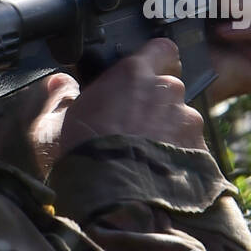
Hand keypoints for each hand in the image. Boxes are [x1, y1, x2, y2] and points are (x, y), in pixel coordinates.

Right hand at [29, 38, 206, 175]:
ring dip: (169, 131)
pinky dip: (179, 157)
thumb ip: (57, 97)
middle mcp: (167, 91)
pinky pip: (190, 148)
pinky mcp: (199, 151)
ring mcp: (187, 121)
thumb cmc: (81, 158)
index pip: (161, 49)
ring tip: (145, 156)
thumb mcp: (50, 125)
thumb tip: (59, 83)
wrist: (113, 202)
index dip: (156, 60)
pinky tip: (158, 173)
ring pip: (182, 119)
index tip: (144, 74)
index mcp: (134, 74)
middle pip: (170, 87)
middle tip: (134, 125)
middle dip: (157, 102)